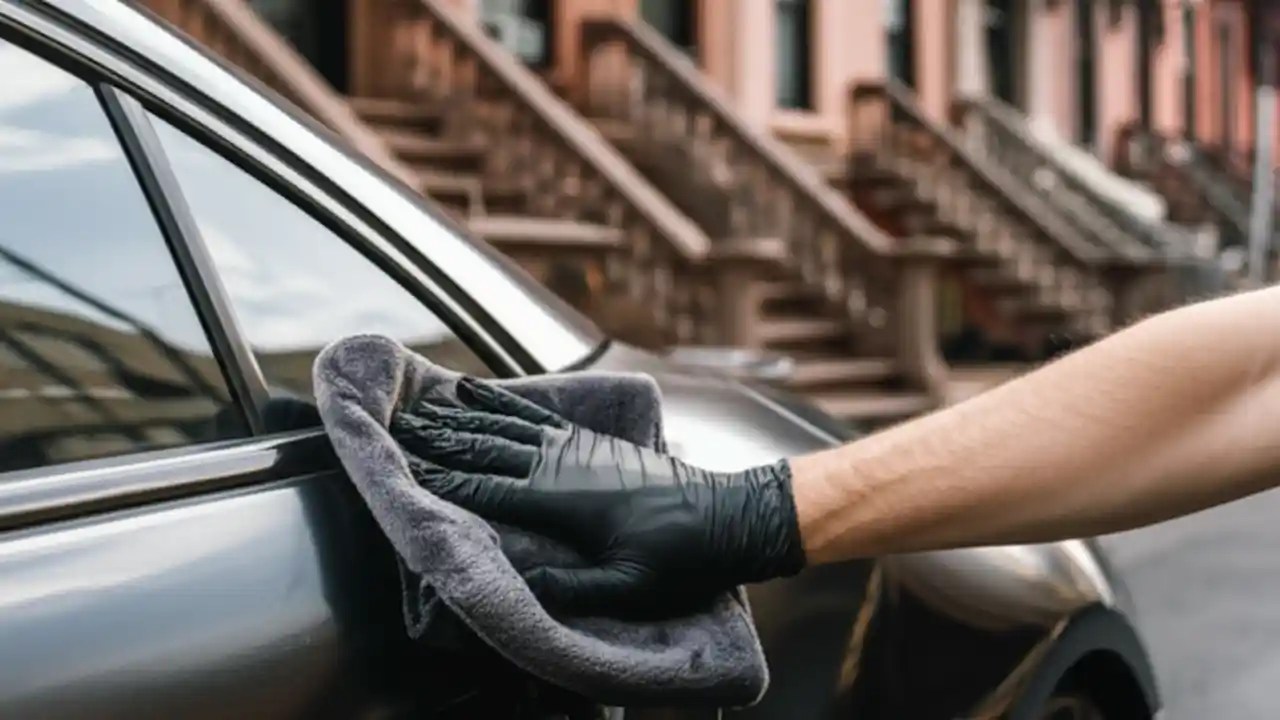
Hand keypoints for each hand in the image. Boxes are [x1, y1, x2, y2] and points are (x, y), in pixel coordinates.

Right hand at [390, 377, 806, 615]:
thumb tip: (520, 581)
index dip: (442, 476)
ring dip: (458, 416)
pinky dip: (499, 400)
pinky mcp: (586, 440)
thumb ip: (573, 585)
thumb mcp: (629, 585)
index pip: (487, 486)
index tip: (399, 466)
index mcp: (562, 499)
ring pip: (502, 425)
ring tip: (418, 407)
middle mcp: (561, 464)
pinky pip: (533, 414)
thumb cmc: (680, 558)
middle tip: (392, 429)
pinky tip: (474, 389)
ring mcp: (573, 446)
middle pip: (485, 447)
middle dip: (437, 439)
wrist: (727, 518)